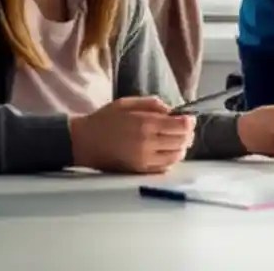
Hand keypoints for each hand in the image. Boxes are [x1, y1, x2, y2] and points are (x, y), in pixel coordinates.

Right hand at [69, 96, 194, 172]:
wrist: (83, 142)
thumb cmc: (105, 120)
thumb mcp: (128, 103)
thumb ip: (153, 104)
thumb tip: (174, 111)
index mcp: (145, 124)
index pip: (181, 126)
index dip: (190, 121)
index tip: (189, 118)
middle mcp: (147, 143)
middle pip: (183, 141)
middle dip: (188, 133)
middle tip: (185, 128)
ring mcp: (144, 159)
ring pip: (177, 155)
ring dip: (181, 147)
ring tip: (176, 139)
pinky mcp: (139, 170)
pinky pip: (165, 167)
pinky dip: (170, 158)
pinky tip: (165, 150)